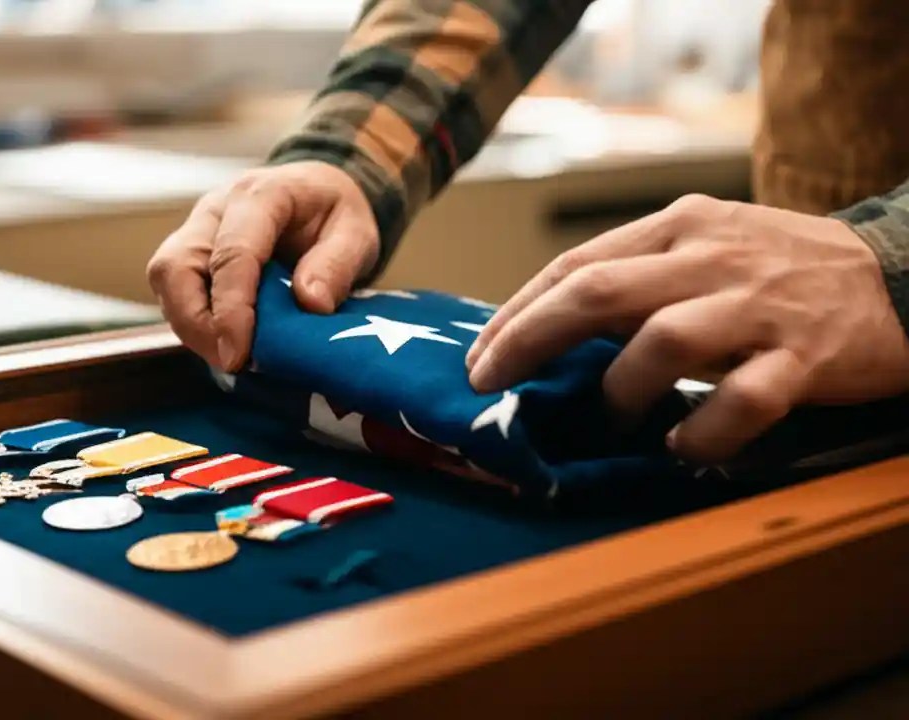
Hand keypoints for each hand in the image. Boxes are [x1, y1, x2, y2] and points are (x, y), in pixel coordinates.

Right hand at [147, 162, 378, 371]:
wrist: (318, 195)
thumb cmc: (335, 214)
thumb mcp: (357, 233)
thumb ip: (336, 265)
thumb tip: (310, 303)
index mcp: (260, 195)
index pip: (232, 252)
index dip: (232, 308)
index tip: (239, 354)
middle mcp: (216, 209)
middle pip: (177, 266)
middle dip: (197, 324)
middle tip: (233, 362)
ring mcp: (196, 230)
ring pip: (167, 280)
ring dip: (191, 327)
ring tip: (232, 357)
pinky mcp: (189, 253)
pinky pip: (175, 291)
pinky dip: (195, 324)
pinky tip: (227, 342)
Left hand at [465, 194, 908, 462]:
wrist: (902, 273)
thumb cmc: (781, 269)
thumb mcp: (707, 248)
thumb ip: (637, 278)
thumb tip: (548, 327)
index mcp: (681, 228)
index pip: (577, 265)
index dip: (518, 313)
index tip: (479, 355)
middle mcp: (712, 258)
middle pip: (597, 293)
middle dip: (528, 339)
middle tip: (489, 382)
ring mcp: (759, 307)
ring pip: (663, 342)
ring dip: (620, 388)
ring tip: (612, 416)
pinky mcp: (806, 357)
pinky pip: (741, 400)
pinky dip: (700, 430)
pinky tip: (680, 444)